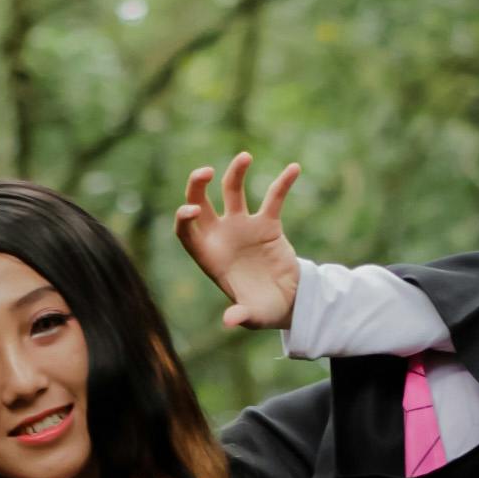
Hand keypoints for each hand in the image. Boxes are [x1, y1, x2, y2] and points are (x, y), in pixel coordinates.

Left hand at [173, 151, 302, 331]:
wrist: (287, 303)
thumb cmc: (263, 310)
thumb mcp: (253, 316)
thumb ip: (241, 314)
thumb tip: (230, 320)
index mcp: (209, 257)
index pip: (187, 232)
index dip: (184, 219)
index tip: (191, 210)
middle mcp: (222, 237)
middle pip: (201, 204)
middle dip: (196, 187)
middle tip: (204, 172)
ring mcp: (243, 227)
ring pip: (233, 192)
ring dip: (235, 173)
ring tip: (244, 157)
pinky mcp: (267, 224)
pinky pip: (273, 198)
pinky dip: (283, 183)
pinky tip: (294, 168)